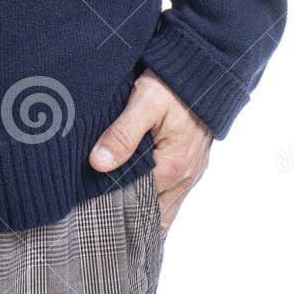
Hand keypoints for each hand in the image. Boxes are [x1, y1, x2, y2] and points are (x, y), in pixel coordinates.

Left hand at [88, 68, 211, 234]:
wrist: (205, 69)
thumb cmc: (173, 84)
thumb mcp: (144, 102)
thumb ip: (123, 134)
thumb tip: (98, 163)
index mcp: (173, 167)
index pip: (138, 204)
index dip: (113, 206)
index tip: (88, 210)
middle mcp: (186, 178)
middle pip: (153, 213)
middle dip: (129, 220)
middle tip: (97, 223)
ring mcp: (191, 173)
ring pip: (164, 208)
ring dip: (143, 214)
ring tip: (114, 221)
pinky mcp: (192, 165)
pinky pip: (172, 195)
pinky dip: (155, 202)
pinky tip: (137, 202)